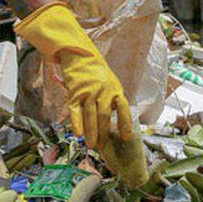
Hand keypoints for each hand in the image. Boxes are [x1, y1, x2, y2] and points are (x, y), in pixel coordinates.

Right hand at [15, 3, 132, 147]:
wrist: (79, 54)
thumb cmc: (96, 72)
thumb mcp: (110, 83)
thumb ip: (112, 100)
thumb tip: (115, 121)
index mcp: (115, 89)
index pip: (123, 109)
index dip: (125, 124)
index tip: (126, 138)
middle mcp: (103, 91)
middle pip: (105, 116)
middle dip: (104, 133)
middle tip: (103, 147)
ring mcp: (89, 91)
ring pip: (91, 116)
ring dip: (92, 133)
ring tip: (92, 146)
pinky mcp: (75, 92)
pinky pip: (76, 111)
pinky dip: (77, 123)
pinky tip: (79, 134)